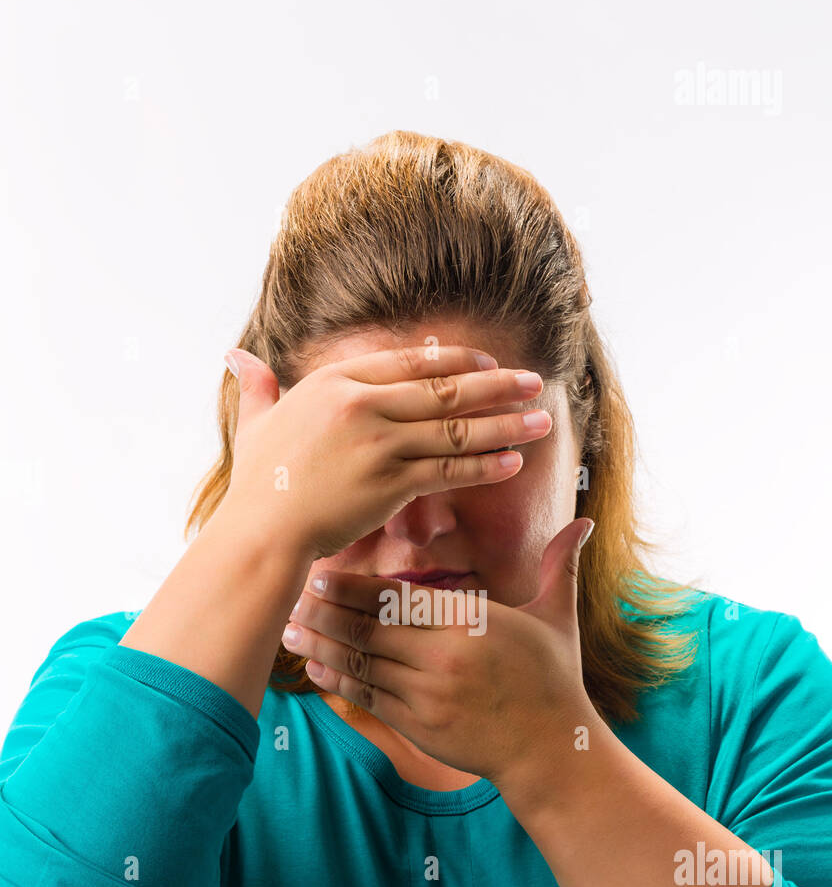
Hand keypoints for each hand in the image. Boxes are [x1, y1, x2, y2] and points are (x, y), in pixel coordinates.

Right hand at [221, 344, 552, 561]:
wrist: (263, 531)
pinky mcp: (391, 483)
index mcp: (336, 382)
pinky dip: (485, 466)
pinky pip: (450, 469)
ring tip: (541, 422)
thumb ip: (257, 386)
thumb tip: (235, 354)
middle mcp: (363, 405)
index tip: (488, 359)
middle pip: (446, 389)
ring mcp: (380, 444)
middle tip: (535, 381)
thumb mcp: (255, 423)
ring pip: (457, 428)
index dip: (456, 360)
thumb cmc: (258, 483)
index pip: (411, 362)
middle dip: (498, 385)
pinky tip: (514, 464)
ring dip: (506, 424)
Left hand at [282, 517, 596, 788]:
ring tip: (290, 632)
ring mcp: (426, 694)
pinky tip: (315, 669)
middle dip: (324, 613)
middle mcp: (442, 657)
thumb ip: (560, 566)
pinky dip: (338, 682)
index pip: (397, 597)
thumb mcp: (558, 619)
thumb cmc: (554, 680)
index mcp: (470, 622)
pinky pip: (368, 697)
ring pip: (360, 663)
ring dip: (320, 647)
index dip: (353, 587)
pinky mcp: (418, 725)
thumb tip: (584, 521)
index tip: (322, 576)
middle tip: (291, 598)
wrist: (552, 751)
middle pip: (368, 627)